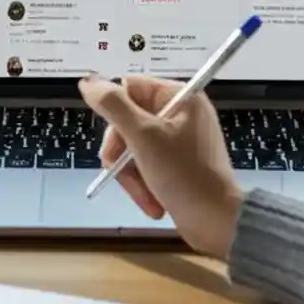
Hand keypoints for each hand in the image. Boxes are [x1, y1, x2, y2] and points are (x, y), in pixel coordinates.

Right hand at [78, 75, 242, 258]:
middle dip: (122, 154)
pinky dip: (142, 184)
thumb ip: (113, 105)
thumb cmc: (183, 174)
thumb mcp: (143, 136)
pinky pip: (143, 164)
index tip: (118, 142)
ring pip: (131, 147)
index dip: (116, 114)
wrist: (216, 222)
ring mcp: (177, 140)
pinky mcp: (175, 164)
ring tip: (145, 196)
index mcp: (179, 96)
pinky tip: (152, 202)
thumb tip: (87, 81)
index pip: (129, 88)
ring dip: (131, 175)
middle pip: (126, 121)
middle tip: (125, 174)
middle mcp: (179, 113)